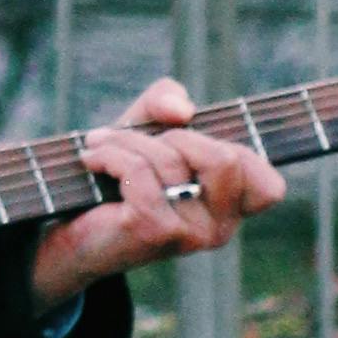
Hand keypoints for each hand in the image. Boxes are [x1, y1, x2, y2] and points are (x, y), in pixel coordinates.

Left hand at [27, 72, 285, 313]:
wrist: (68, 227)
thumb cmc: (117, 173)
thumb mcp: (146, 126)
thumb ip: (166, 101)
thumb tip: (182, 110)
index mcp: (231, 208)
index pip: (269, 187)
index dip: (240, 153)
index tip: (191, 143)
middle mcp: (221, 228)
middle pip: (225, 160)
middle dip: (174, 136)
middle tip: (139, 143)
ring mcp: (191, 235)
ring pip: (173, 160)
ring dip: (126, 141)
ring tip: (100, 145)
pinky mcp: (155, 231)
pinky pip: (139, 171)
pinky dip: (109, 154)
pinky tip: (91, 159)